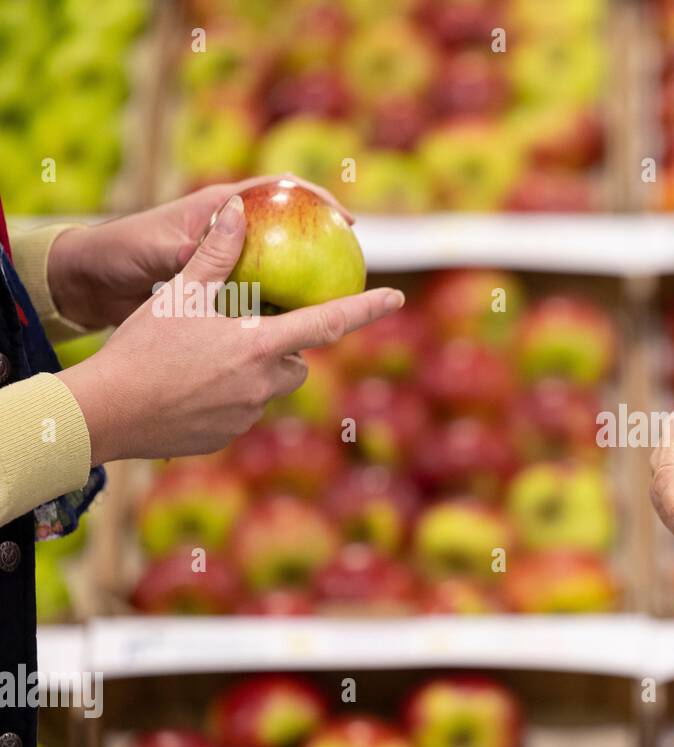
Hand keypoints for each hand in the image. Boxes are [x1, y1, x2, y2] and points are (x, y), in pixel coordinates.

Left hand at [46, 174, 353, 329]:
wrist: (90, 286)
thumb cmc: (119, 254)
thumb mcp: (159, 248)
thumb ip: (200, 241)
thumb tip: (239, 221)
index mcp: (221, 210)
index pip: (281, 191)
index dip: (318, 201)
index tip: (348, 223)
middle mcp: (232, 235)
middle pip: (292, 236)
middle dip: (322, 250)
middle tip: (351, 273)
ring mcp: (230, 265)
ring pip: (282, 273)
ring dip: (304, 289)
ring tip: (332, 308)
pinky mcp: (223, 293)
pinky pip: (263, 302)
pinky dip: (280, 314)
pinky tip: (296, 334)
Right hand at [56, 194, 401, 464]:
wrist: (105, 413)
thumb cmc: (141, 348)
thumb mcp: (179, 294)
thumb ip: (215, 255)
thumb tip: (236, 210)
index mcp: (261, 345)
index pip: (328, 322)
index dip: (367, 308)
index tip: (397, 296)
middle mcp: (264, 384)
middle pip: (295, 361)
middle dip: (282, 346)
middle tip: (242, 330)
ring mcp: (247, 416)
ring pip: (268, 388)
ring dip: (251, 372)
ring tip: (203, 359)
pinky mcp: (226, 438)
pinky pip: (239, 412)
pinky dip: (225, 398)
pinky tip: (187, 388)